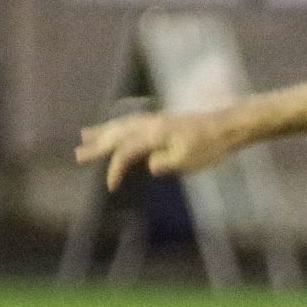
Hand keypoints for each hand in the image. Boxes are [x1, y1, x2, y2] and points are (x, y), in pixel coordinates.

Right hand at [75, 109, 248, 190]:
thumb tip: (149, 164)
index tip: (110, 186)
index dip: (115, 170)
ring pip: (122, 125)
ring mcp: (156, 120)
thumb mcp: (189, 160)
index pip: (125, 153)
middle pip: (117, 135)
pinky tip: (116, 127)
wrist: (228, 125)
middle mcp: (150, 125)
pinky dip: (119, 125)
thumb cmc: (210, 146)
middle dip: (97, 145)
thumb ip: (166, 162)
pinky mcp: (163, 120)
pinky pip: (132, 121)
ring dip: (103, 131)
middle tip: (77, 154)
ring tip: (86, 135)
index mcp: (153, 135)